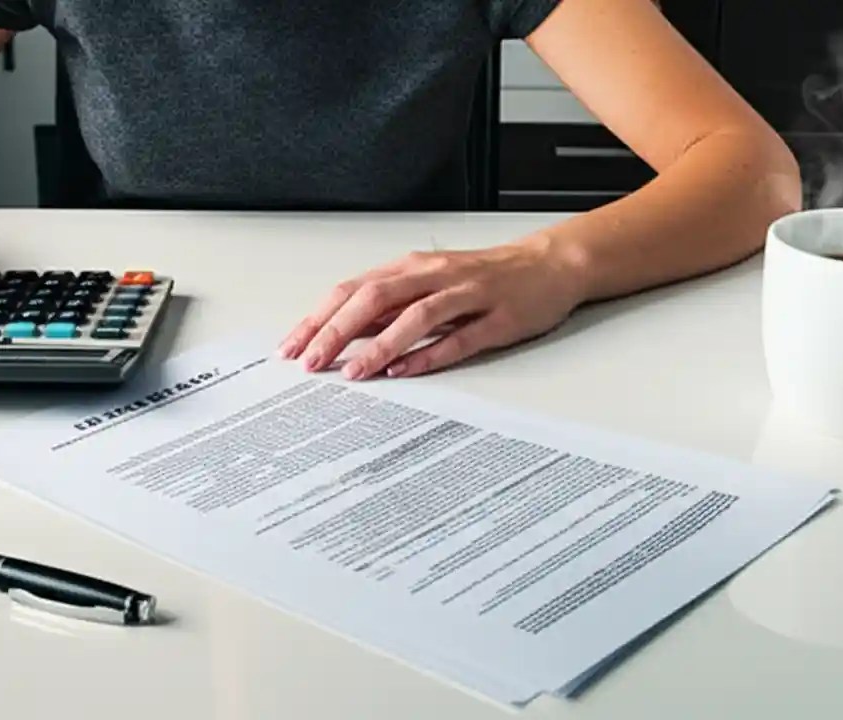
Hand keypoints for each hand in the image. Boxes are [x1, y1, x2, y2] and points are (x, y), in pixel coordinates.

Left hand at [278, 239, 586, 379]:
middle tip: (310, 362)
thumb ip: (389, 308)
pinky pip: (460, 337)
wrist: (551, 264)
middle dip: (337, 331)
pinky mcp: (498, 317)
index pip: (352, 289)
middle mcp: (434, 276)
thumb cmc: (484, 277)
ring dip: (379, 345)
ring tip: (354, 372)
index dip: (318, 318)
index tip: (291, 347)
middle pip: (375, 298)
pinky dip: (429, 354)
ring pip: (415, 316)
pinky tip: (406, 371)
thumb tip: (342, 335)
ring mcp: (468, 294)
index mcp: (411, 268)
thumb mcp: (429, 285)